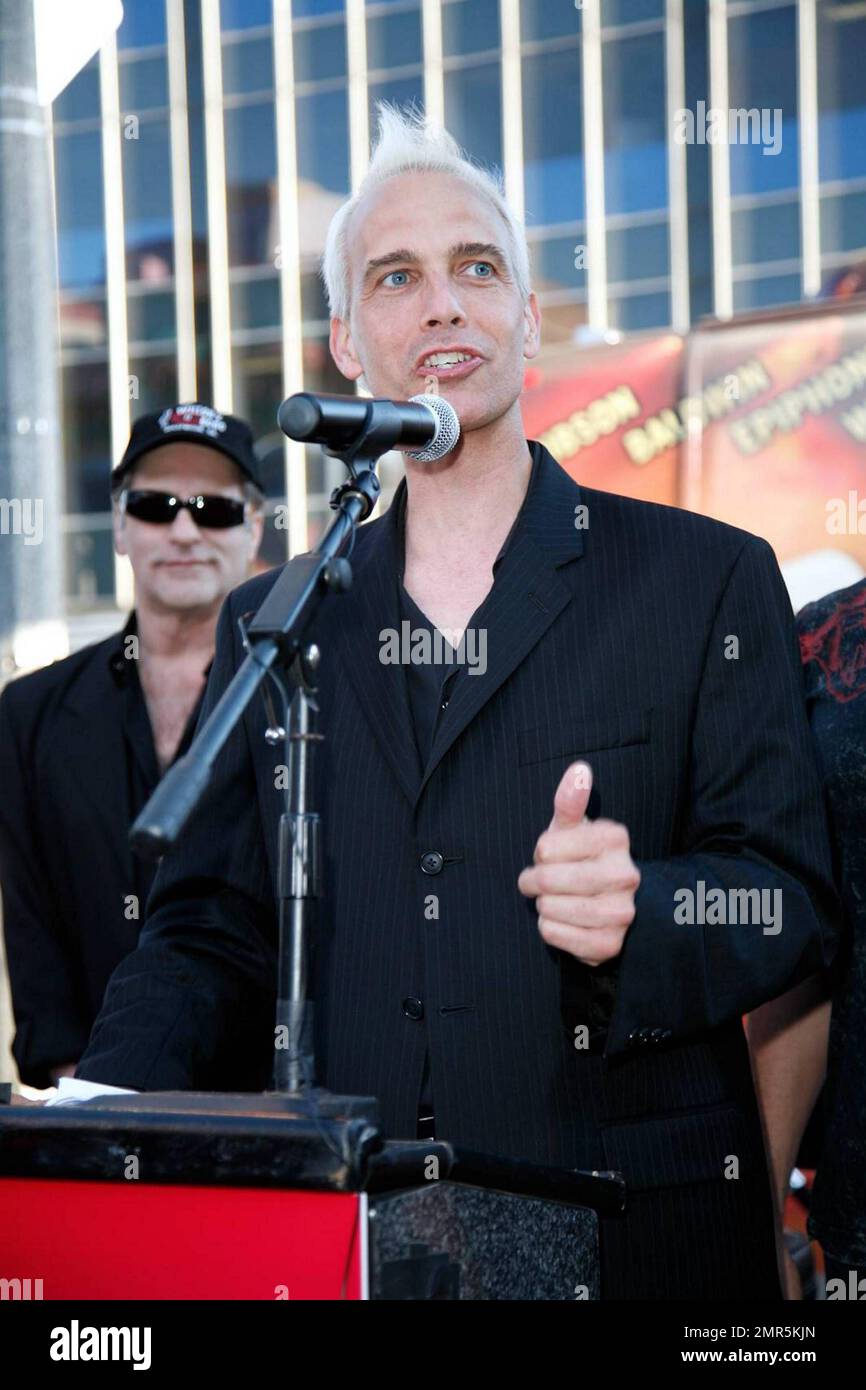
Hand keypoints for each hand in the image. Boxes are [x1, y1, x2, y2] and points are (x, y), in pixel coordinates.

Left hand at [517, 762, 639, 965]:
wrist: (610, 903)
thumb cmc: (581, 858)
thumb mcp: (573, 828)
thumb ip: (570, 800)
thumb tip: (579, 770)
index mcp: (615, 838)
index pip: (547, 847)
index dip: (540, 853)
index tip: (547, 855)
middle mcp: (625, 874)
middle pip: (549, 880)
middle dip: (534, 881)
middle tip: (534, 882)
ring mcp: (621, 912)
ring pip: (553, 909)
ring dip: (543, 905)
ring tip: (549, 900)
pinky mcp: (611, 944)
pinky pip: (558, 936)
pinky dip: (549, 929)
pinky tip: (560, 921)